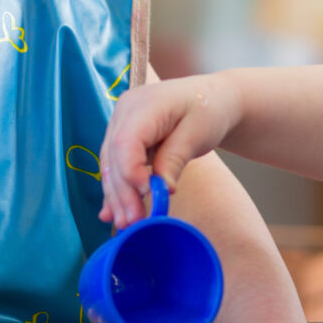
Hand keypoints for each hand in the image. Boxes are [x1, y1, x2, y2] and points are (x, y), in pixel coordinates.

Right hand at [99, 74, 241, 227]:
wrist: (213, 97)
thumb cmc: (209, 109)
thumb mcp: (198, 133)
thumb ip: (175, 159)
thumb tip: (160, 189)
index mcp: (144, 104)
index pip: (126, 141)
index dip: (131, 171)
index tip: (146, 195)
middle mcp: (124, 112)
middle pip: (114, 157)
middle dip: (122, 192)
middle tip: (133, 222)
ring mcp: (120, 124)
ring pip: (110, 165)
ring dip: (116, 196)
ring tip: (124, 224)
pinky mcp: (122, 137)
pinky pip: (114, 165)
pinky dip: (115, 189)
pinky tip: (110, 213)